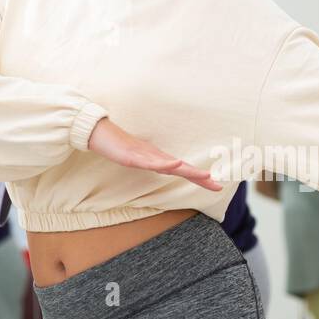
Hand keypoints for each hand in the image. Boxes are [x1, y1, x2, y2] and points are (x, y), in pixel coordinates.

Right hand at [87, 117, 221, 191]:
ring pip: (171, 165)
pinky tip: (176, 164)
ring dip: (189, 170)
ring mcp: (146, 156)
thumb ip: (152, 163)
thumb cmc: (118, 145)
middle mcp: (157, 157)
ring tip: (205, 175)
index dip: (199, 177)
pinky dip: (165, 163)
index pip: (183, 170)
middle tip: (219, 185)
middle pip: (183, 169)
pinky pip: (151, 162)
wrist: (100, 133)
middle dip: (201, 177)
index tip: (216, 185)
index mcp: (159, 159)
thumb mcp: (139, 159)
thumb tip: (167, 168)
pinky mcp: (134, 157)